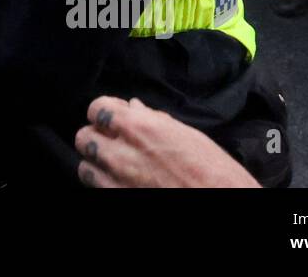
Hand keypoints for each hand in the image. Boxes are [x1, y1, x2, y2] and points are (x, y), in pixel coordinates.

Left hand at [75, 96, 259, 187]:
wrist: (223, 201)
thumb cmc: (213, 170)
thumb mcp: (187, 135)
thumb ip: (153, 118)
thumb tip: (134, 106)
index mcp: (139, 127)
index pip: (96, 108)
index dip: (104, 112)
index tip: (114, 117)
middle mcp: (122, 152)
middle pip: (84, 137)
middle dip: (96, 137)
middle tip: (112, 141)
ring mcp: (117, 180)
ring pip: (84, 166)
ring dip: (97, 163)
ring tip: (113, 165)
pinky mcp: (117, 198)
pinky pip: (96, 188)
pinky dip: (103, 183)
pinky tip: (118, 182)